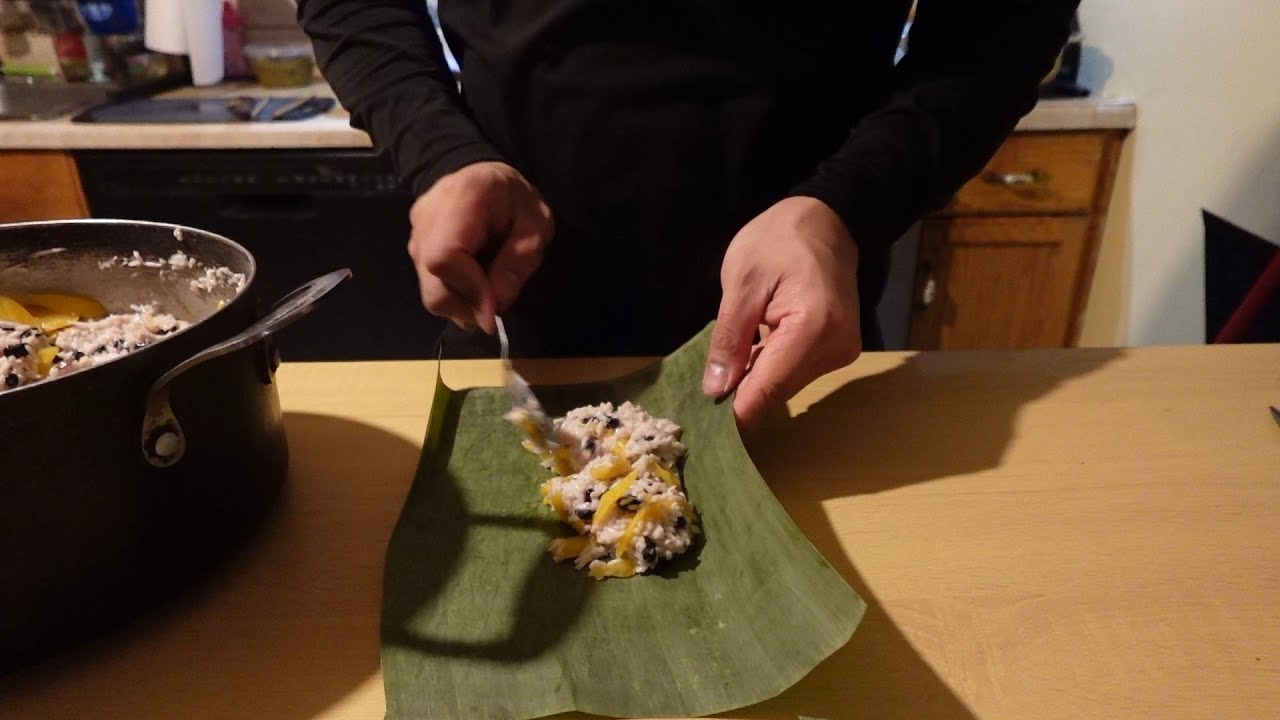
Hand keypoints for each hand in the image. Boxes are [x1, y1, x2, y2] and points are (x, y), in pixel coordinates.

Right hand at [407, 161, 553, 333]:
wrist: (483, 178)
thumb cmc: (514, 199)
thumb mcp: (536, 224)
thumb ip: (519, 261)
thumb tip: (495, 306)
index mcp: (460, 199)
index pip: (444, 257)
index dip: (469, 290)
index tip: (495, 310)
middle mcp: (426, 218)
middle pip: (433, 284)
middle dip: (468, 305)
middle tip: (496, 303)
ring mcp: (415, 235)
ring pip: (431, 292)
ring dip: (464, 302)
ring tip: (488, 283)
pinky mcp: (414, 249)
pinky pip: (431, 285)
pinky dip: (456, 293)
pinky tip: (474, 278)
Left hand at [702, 196, 861, 425]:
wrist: (826, 221)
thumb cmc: (779, 240)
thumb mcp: (741, 283)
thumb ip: (729, 339)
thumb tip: (715, 390)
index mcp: (813, 328)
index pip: (768, 388)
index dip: (735, 409)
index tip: (703, 415)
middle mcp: (836, 349)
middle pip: (778, 391)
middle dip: (743, 391)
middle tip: (709, 378)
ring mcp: (842, 352)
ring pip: (787, 385)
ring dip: (757, 377)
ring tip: (734, 353)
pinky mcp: (840, 351)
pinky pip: (797, 372)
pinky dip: (773, 366)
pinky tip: (756, 348)